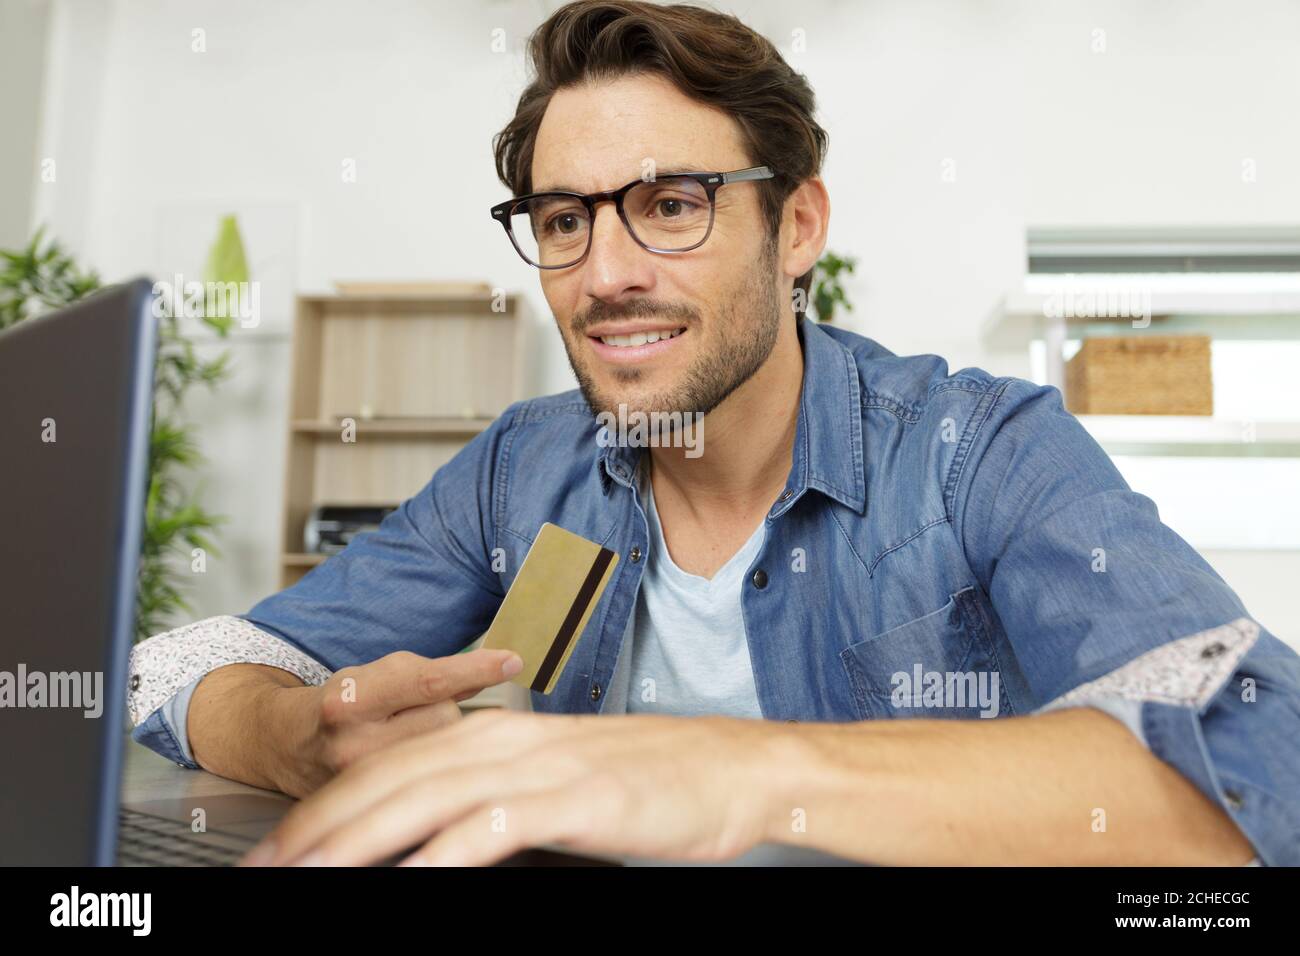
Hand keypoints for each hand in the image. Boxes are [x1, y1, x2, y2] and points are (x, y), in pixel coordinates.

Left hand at [241, 709, 789, 865]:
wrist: (734, 769)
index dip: (324, 810)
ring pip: (420, 801)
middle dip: (315, 830)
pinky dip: (436, 858)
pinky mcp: (572, 798)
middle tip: (263, 869)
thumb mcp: (560, 784)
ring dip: (354, 843)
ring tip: (305, 875)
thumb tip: (443, 839)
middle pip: (387, 782)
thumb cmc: (654, 782)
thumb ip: (498, 800)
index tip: (280, 851)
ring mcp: (537, 767)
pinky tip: (404, 881)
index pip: (389, 769)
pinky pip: (487, 830)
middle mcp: (504, 740)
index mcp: (496, 732)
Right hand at [268, 648, 522, 796]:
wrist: (284, 746)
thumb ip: (434, 674)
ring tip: (405, 738)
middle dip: (442, 711)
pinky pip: (431, 777)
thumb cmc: (340, 703)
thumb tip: (500, 666)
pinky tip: (410, 760)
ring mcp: (364, 781)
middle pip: (443, 719)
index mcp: (352, 699)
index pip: (426, 681)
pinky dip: (433, 764)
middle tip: (413, 714)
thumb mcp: (376, 674)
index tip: (511, 661)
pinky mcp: (372, 807)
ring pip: (443, 748)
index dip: (474, 670)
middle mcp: (354, 742)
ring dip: (438, 739)